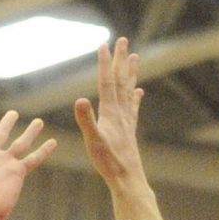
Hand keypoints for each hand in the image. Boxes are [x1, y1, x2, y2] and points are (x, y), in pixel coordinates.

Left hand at [0, 103, 55, 219]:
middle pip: (0, 134)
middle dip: (6, 123)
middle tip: (13, 112)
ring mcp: (6, 163)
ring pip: (20, 142)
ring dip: (29, 132)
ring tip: (38, 121)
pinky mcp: (17, 172)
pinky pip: (32, 159)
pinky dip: (43, 151)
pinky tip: (52, 142)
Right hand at [74, 37, 146, 186]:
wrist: (127, 178)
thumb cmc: (109, 162)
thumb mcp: (93, 141)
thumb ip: (86, 120)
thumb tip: (79, 99)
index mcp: (110, 112)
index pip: (106, 82)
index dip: (104, 63)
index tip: (104, 44)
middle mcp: (121, 112)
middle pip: (121, 80)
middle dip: (120, 60)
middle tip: (123, 40)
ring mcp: (127, 120)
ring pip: (129, 90)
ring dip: (130, 73)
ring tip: (135, 57)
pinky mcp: (130, 130)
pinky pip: (133, 107)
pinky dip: (135, 97)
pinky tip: (139, 91)